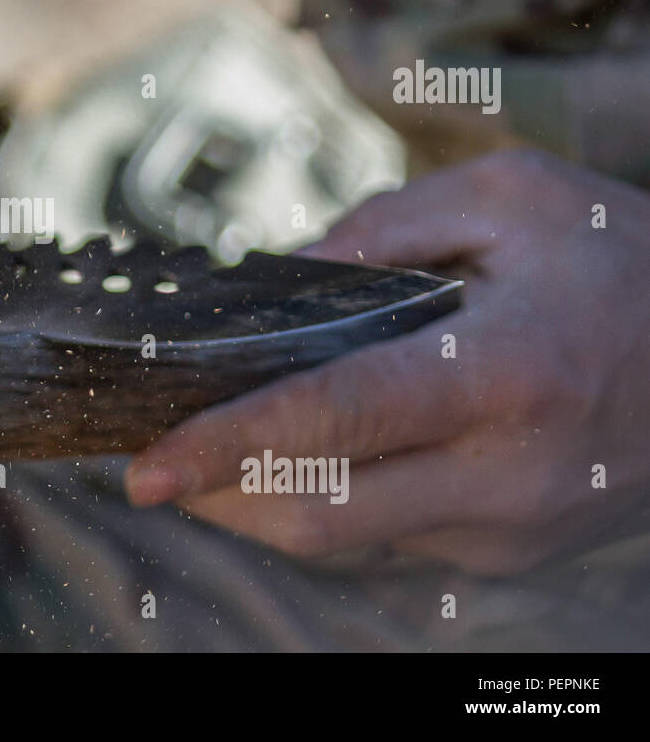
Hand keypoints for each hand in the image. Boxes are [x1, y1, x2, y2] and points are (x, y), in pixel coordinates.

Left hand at [125, 148, 649, 574]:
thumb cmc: (618, 261)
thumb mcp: (510, 198)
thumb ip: (382, 226)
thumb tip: (279, 277)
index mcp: (504, 374)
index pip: (337, 422)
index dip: (229, 446)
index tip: (148, 467)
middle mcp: (504, 474)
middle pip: (317, 515)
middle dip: (218, 492)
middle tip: (157, 457)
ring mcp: (506, 530)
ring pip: (342, 538)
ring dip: (260, 501)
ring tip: (219, 448)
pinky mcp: (504, 554)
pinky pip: (383, 538)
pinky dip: (323, 501)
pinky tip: (303, 456)